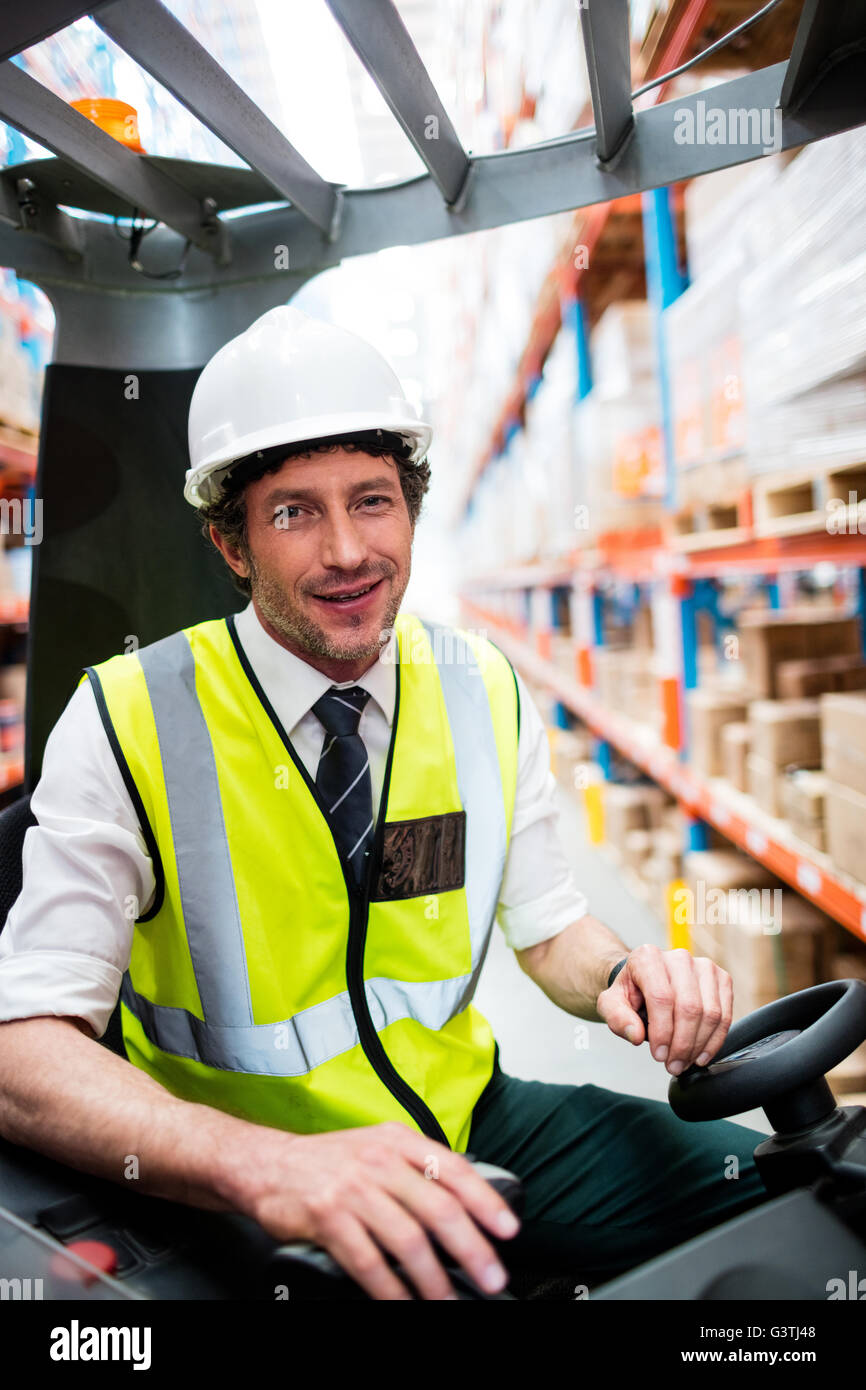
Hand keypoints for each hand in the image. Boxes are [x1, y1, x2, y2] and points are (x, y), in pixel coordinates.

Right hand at [228, 1120, 519, 1299]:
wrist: (267, 1165)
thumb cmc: (328, 1162)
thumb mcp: (376, 1149)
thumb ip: (415, 1169)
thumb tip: (463, 1207)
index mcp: (397, 1141)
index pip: (454, 1169)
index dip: (485, 1202)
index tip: (508, 1230)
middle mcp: (379, 1161)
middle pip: (438, 1208)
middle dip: (471, 1248)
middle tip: (491, 1277)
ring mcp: (353, 1189)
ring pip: (408, 1240)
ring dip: (434, 1279)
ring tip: (448, 1300)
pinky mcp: (328, 1218)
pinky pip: (369, 1262)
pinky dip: (390, 1290)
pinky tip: (403, 1303)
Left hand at [597, 944, 732, 1075]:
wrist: (646, 980)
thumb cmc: (630, 992)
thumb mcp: (611, 1004)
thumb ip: (617, 1018)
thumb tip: (636, 1035)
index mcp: (648, 957)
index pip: (662, 998)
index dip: (663, 1032)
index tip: (659, 1055)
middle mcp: (679, 957)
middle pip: (689, 1007)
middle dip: (682, 1044)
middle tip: (673, 1065)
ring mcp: (703, 966)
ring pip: (711, 1013)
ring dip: (699, 1045)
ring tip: (685, 1062)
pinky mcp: (721, 979)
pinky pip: (725, 1014)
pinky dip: (715, 1040)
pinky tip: (701, 1054)